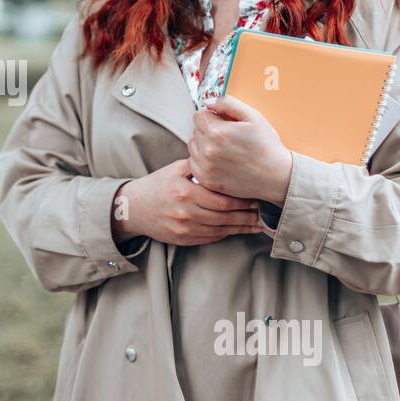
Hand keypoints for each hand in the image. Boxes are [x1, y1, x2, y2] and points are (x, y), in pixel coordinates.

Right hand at [111, 158, 264, 246]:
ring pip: (221, 230)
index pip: (223, 198)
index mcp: (185, 191)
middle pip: (226, 216)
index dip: (243, 200)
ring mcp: (185, 228)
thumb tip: (226, 161)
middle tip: (265, 211)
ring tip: (259, 223)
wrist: (134, 208)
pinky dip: (228, 234)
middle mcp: (185, 212)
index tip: (258, 196)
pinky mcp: (184, 239)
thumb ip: (199, 166)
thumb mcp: (175, 169)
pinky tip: (240, 229)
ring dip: (242, 227)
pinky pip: (211, 238)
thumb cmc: (158, 185)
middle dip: (248, 214)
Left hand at [187, 94, 293, 203]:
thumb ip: (228, 103)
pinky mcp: (207, 180)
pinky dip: (202, 161)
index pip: (198, 116)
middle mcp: (208, 150)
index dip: (211, 116)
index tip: (222, 122)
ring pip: (193, 147)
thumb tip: (209, 102)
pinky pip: (193, 164)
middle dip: (207, 130)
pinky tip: (220, 161)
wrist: (276, 176)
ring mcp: (206, 167)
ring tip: (224, 150)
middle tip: (227, 138)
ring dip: (203, 145)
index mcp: (217, 132)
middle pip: (195, 131)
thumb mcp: (253, 116)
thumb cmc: (266, 146)